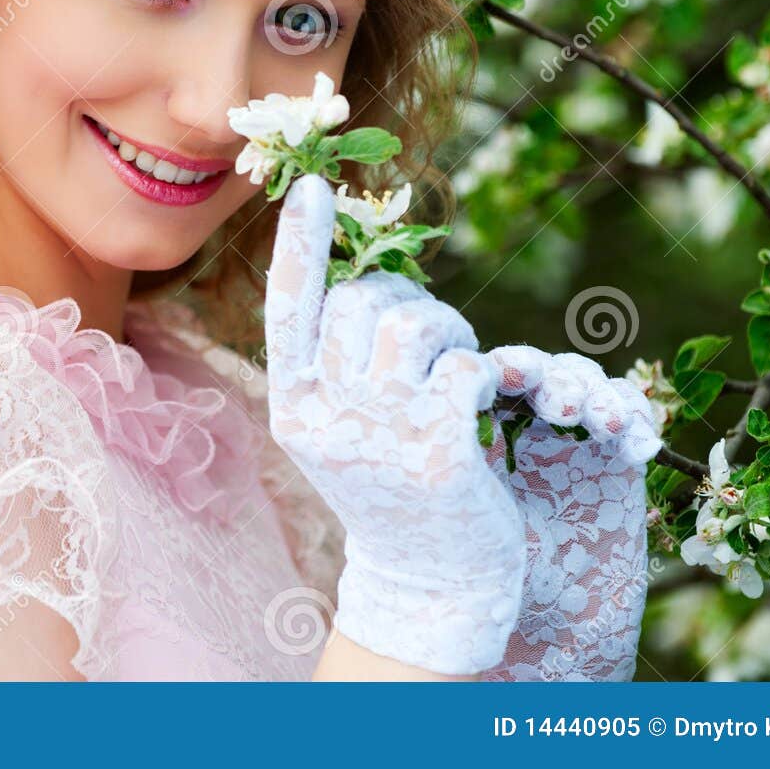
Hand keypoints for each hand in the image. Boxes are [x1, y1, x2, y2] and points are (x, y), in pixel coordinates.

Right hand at [264, 173, 526, 674]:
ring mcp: (377, 437)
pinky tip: (481, 402)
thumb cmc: (393, 484)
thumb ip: (343, 361)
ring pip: (411, 323)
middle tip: (438, 341)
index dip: (299, 242)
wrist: (431, 582)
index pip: (288, 306)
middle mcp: (325, 418)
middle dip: (409, 298)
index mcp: (293, 405)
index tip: (309, 187)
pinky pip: (463, 368)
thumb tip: (373, 280)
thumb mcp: (347, 424)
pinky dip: (480, 371)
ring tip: (458, 362)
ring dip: (449, 328)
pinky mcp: (435, 454)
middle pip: (362, 300)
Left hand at [481, 346, 661, 679]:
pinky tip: (637, 446)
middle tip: (556, 405)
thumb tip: (440, 379)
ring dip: (593, 392)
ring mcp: (571, 440)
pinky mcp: (617, 460)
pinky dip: (637, 418)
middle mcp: (519, 427)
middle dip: (547, 375)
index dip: (495, 364)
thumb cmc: (487, 570)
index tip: (495, 375)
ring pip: (584, 382)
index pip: (484, 370)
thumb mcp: (458, 501)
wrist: (543, 629)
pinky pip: (631, 416)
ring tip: (597, 421)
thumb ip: (453, 441)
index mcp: (472, 428)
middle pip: (537, 368)